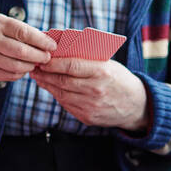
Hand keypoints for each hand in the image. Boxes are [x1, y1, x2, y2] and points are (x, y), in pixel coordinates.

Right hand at [0, 14, 55, 81]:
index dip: (41, 41)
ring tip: (35, 62)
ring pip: (16, 67)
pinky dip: (21, 73)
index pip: (24, 33)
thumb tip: (48, 44)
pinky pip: (10, 76)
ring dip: (31, 66)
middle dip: (39, 56)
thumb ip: (25, 32)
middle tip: (47, 57)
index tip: (52, 46)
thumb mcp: (6, 23)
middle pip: (21, 52)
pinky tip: (24, 68)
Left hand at [31, 58, 148, 129]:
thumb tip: (60, 53)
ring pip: (61, 94)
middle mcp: (96, 90)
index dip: (53, 63)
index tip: (42, 58)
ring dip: (47, 84)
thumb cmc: (120, 80)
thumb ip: (87, 60)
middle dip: (45, 74)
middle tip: (34, 67)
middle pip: (62, 81)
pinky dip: (57, 95)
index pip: (71, 66)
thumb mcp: (109, 65)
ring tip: (39, 76)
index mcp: (102, 73)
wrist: (136, 106)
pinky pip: (66, 104)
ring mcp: (91, 106)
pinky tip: (51, 87)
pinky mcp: (87, 117)